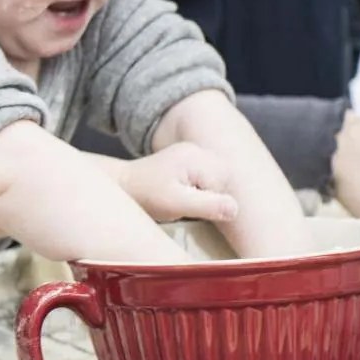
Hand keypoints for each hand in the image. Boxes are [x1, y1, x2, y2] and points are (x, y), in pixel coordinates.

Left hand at [121, 142, 237, 223]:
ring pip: (219, 178)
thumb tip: (235, 209)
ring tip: (183, 196)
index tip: (186, 204)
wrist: (124, 185)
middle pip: (224, 178)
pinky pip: (210, 177)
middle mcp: (196, 150)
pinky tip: (184, 192)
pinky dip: (203, 189)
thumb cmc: (146, 196)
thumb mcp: (175, 204)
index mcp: (194, 156)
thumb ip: (206, 205)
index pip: (223, 182)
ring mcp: (193, 153)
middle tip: (185, 201)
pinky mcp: (189, 161)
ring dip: (207, 193)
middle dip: (211, 195)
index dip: (210, 200)